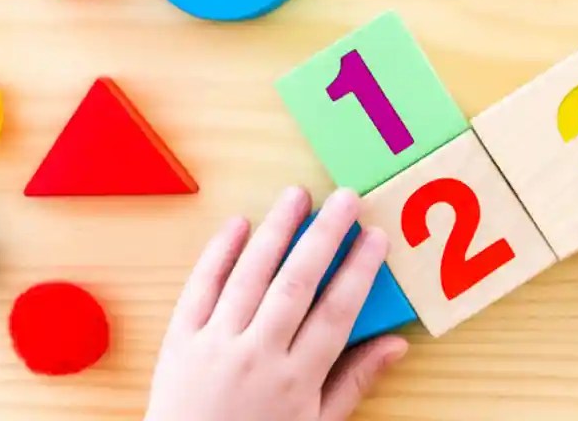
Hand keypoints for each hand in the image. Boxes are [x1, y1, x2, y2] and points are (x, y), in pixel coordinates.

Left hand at [144, 188, 407, 420]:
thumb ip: (354, 382)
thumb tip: (397, 344)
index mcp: (296, 379)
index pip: (337, 311)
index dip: (359, 270)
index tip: (376, 236)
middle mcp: (258, 356)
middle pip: (297, 282)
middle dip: (325, 235)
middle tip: (346, 198)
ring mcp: (216, 345)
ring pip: (251, 275)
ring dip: (276, 230)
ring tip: (297, 196)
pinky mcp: (180, 340)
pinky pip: (201, 287)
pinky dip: (219, 253)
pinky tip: (238, 224)